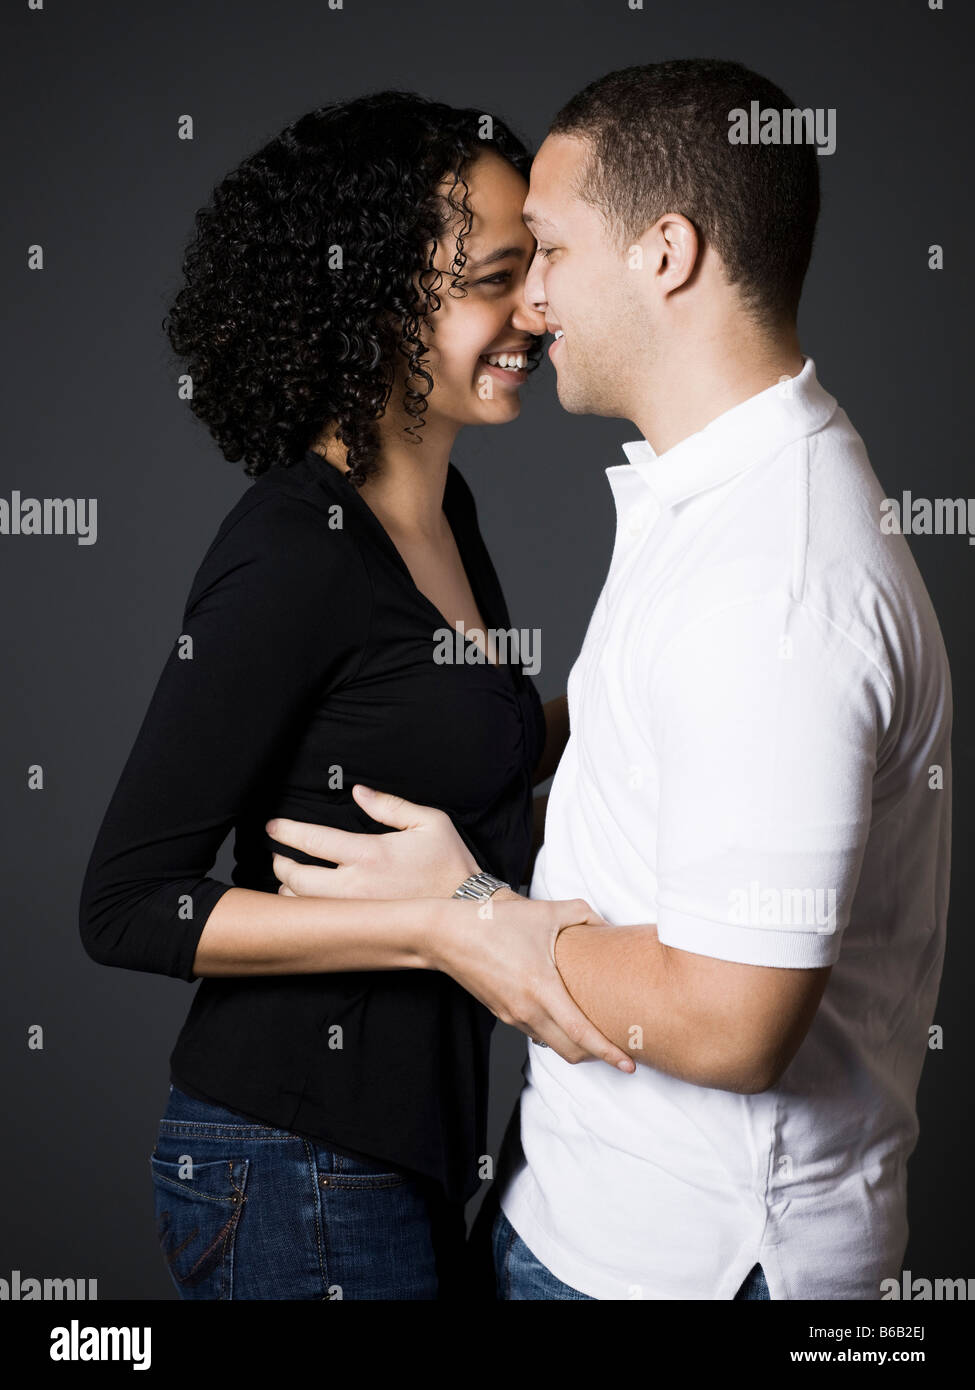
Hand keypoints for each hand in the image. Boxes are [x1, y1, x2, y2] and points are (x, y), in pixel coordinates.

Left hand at [267, 784, 479, 900]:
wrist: (466, 909)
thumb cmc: (450, 863)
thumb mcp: (429, 822)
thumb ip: (390, 805)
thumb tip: (358, 792)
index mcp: (370, 853)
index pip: (313, 840)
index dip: (286, 831)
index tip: (273, 826)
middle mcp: (357, 885)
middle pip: (297, 876)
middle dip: (279, 863)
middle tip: (275, 854)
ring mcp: (356, 910)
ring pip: (304, 903)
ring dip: (289, 889)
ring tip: (288, 877)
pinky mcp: (361, 926)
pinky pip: (321, 919)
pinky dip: (306, 909)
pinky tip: (307, 900)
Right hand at [426, 894, 635, 1072]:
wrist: (445, 935)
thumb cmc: (493, 922)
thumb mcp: (544, 911)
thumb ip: (583, 914)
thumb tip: (607, 924)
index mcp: (541, 989)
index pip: (582, 1034)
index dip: (608, 1052)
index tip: (629, 1064)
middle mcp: (527, 1011)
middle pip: (571, 1051)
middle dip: (598, 1056)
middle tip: (621, 1051)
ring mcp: (513, 1017)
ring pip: (553, 1045)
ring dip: (576, 1045)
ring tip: (596, 1032)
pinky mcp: (503, 1015)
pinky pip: (536, 1032)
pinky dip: (556, 1033)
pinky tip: (565, 1016)